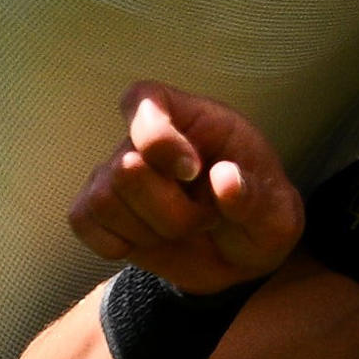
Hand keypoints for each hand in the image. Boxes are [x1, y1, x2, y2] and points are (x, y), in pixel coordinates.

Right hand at [70, 81, 304, 293]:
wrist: (237, 259)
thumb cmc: (258, 220)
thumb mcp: (276, 217)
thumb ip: (256, 198)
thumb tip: (224, 179)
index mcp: (194, 119)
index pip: (145, 99)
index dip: (157, 136)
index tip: (192, 171)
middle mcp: (146, 141)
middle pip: (126, 167)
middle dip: (170, 211)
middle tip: (203, 220)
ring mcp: (117, 173)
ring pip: (104, 198)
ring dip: (149, 230)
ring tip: (180, 230)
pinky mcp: (99, 208)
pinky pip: (82, 220)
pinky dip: (114, 243)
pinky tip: (146, 242)